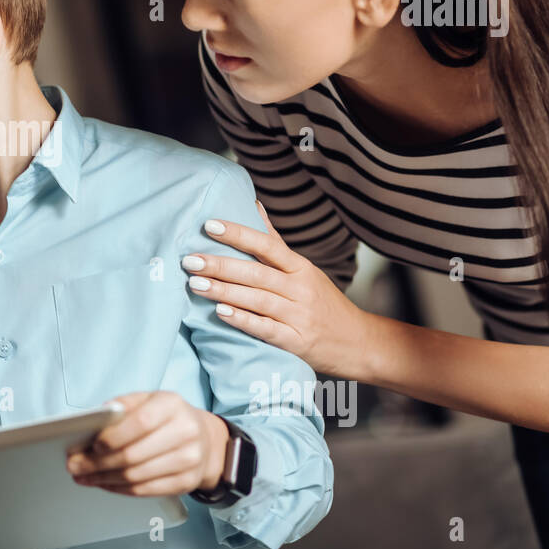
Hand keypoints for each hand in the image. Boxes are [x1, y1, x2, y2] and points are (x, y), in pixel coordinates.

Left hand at [65, 392, 225, 496]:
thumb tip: (93, 420)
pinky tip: (104, 484)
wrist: (205, 439)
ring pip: (136, 476)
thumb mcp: (148, 400)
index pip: (139, 422)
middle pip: (133, 454)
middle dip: (97, 463)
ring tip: (84, 476)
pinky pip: (145, 490)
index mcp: (172, 404)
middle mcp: (185, 431)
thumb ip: (122, 406)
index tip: (89, 445)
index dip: (112, 437)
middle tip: (75, 465)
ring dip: (104, 479)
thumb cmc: (167, 417)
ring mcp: (189, 459)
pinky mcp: (186, 482)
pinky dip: (119, 489)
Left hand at [183, 199, 367, 379]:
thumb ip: (275, 242)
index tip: (209, 225)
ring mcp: (299, 316)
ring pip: (258, 299)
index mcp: (301, 268)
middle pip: (257, 273)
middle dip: (221, 265)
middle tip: (190, 259)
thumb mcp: (304, 270)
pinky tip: (221, 313)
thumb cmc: (323, 303)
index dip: (238, 234)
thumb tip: (253, 204)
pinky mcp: (296, 342)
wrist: (359, 344)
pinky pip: (267, 330)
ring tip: (196, 284)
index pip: (267, 245)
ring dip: (224, 291)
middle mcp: (300, 289)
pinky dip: (243, 321)